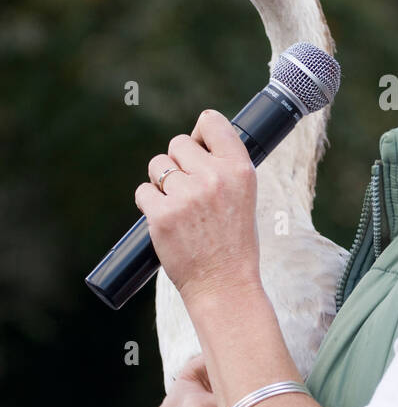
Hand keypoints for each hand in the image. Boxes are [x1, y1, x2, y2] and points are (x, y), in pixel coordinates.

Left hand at [134, 109, 261, 307]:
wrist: (223, 284)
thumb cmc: (234, 241)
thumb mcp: (244, 196)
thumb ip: (223, 167)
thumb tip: (192, 143)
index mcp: (240, 169)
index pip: (211, 121)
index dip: (199, 133)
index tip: (198, 147)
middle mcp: (214, 177)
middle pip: (178, 143)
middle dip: (177, 162)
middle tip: (187, 188)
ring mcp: (187, 195)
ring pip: (157, 166)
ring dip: (161, 181)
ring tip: (177, 205)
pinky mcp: (162, 214)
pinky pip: (143, 191)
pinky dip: (149, 203)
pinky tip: (164, 218)